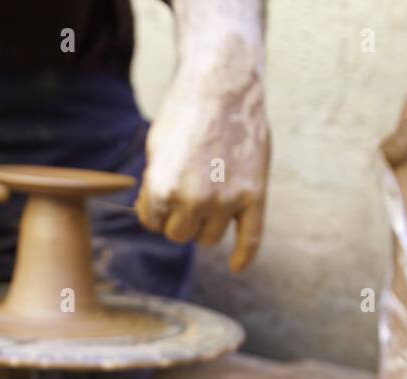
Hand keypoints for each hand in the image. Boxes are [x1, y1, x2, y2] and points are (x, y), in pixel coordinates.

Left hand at [135, 1, 270, 272]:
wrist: (223, 84)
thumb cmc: (184, 112)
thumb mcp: (155, 149)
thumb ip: (155, 188)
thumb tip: (157, 216)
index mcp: (163, 189)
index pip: (152, 222)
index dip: (155, 206)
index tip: (163, 188)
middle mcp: (194, 200)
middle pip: (180, 235)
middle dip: (178, 217)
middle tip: (186, 190)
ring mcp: (227, 200)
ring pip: (208, 238)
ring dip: (204, 224)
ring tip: (207, 194)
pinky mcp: (254, 195)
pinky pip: (251, 238)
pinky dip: (243, 256)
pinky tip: (236, 266)